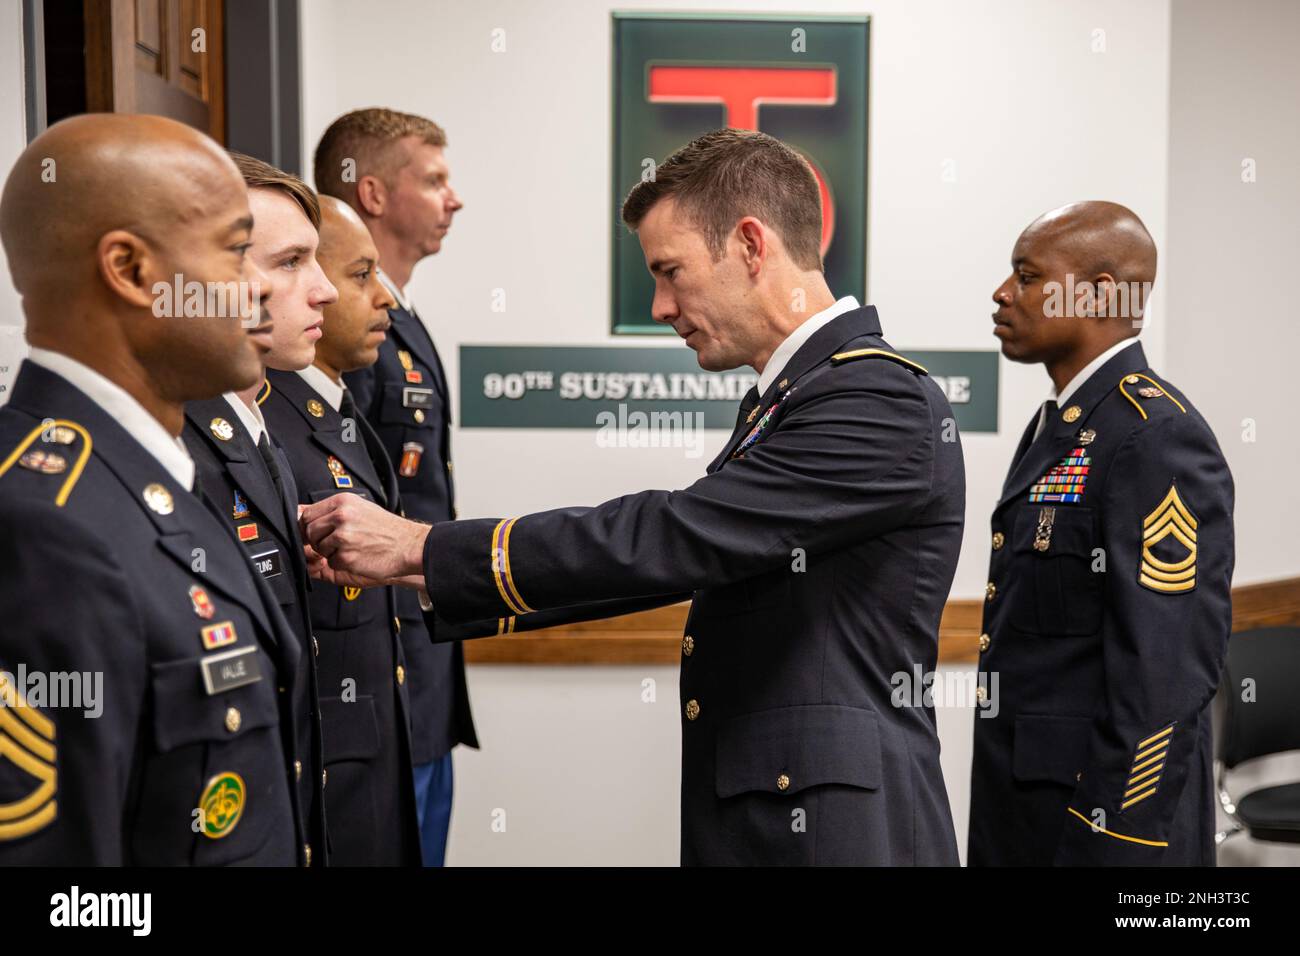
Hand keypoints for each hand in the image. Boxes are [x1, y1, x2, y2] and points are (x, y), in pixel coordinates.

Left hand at [299, 493, 429, 582]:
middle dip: (317, 541)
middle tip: (335, 544)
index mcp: (343, 502)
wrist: (409, 546)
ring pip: (317, 548)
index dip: (308, 527)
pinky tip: (357, 557)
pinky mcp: (346, 556)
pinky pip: (331, 563)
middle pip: (309, 531)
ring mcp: (343, 537)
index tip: (316, 533)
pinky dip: (341, 564)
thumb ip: (331, 512)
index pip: (307, 514)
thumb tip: (299, 513)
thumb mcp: (359, 509)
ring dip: (330, 553)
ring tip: (351, 548)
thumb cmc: (387, 530)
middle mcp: (341, 516)